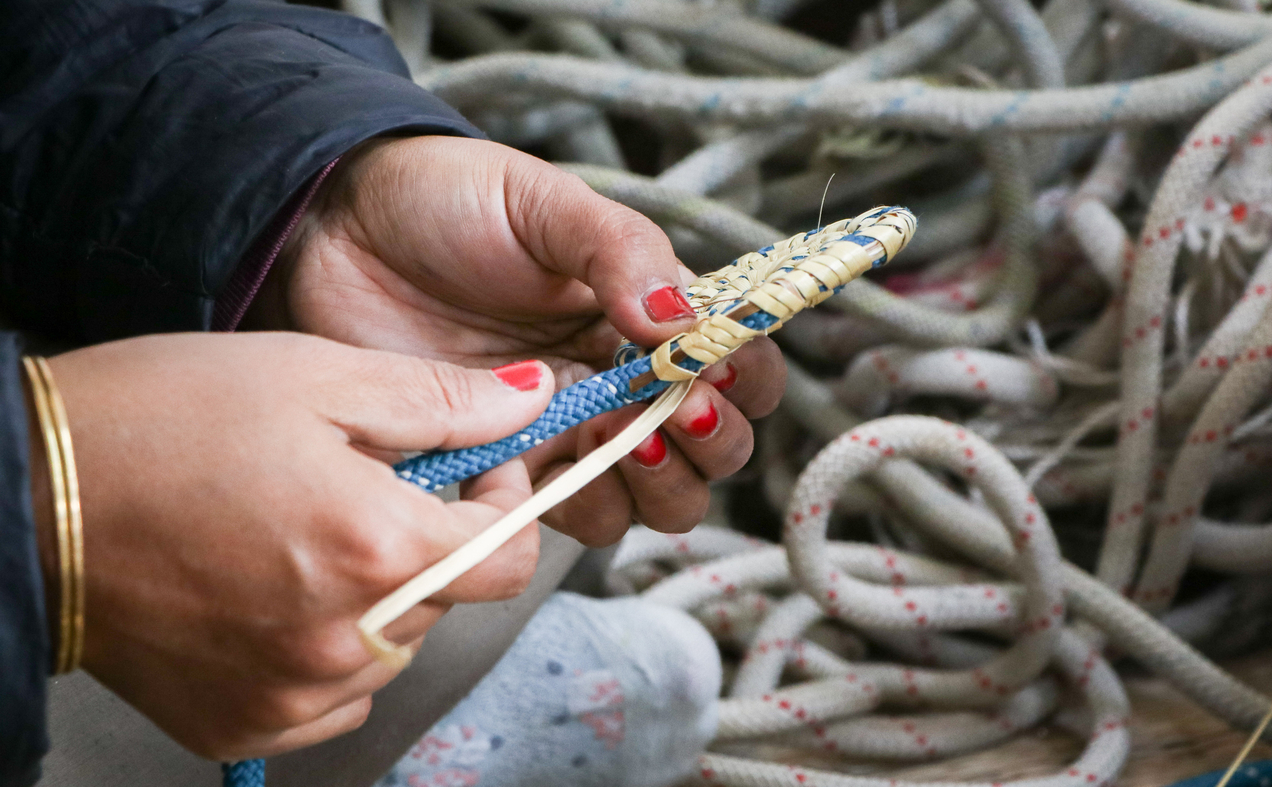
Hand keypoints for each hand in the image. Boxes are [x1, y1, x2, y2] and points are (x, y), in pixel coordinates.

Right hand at [28, 333, 553, 758]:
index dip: (505, 504)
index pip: (511, 556)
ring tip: (308, 533)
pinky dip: (334, 648)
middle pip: (452, 598)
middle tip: (369, 486)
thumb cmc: (165, 420)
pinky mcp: (243, 723)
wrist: (27, 495)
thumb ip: (443, 399)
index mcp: (376, 550)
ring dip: (383, 594)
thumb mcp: (315, 378)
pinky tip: (282, 593)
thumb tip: (535, 399)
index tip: (472, 472)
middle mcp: (345, 640)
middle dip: (434, 538)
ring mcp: (292, 693)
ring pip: (398, 646)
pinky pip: (339, 694)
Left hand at [248, 136, 783, 545]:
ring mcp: (572, 432)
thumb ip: (620, 251)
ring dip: (660, 485)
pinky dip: (582, 508)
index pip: (740, 365)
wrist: (336, 235)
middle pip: (716, 450)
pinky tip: (550, 463)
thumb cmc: (447, 203)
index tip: (709, 370)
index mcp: (650, 314)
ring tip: (623, 440)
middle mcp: (625, 381)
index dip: (745, 380)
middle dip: (712, 445)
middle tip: (676, 413)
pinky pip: (576, 518)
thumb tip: (680, 321)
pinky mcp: (512, 470)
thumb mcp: (543, 203)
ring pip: (658, 500)